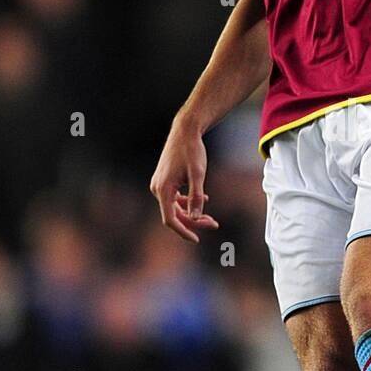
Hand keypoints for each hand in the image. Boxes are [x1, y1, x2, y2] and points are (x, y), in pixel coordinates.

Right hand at [149, 113, 218, 242]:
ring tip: (210, 217)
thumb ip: (196, 197)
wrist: (185, 131)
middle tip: (214, 224)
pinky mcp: (165, 181)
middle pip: (174, 215)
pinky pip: (175, 198)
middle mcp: (157, 188)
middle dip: (193, 221)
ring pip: (175, 207)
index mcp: (163, 189)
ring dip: (192, 213)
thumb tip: (195, 217)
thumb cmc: (192, 150)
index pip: (170, 219)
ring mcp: (160, 184)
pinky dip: (188, 202)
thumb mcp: (198, 174)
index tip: (197, 239)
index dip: (183, 231)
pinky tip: (204, 200)